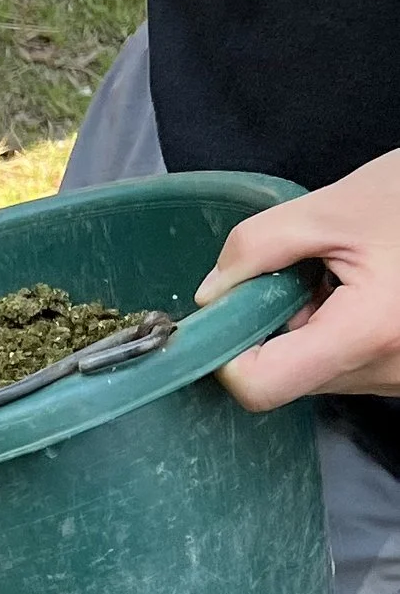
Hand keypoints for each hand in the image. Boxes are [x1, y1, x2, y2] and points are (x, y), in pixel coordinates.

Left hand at [198, 149, 399, 407]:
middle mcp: (388, 372)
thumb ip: (257, 247)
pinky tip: (364, 291)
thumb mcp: (333, 207)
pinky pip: (347, 365)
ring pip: (315, 374)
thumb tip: (211, 294)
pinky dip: (338, 331)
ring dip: (308, 328)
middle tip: (301, 274)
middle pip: (287, 380)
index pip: (261, 386)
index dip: (228, 353)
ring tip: (342, 277)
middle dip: (273, 330)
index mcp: (368, 332)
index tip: (232, 309)